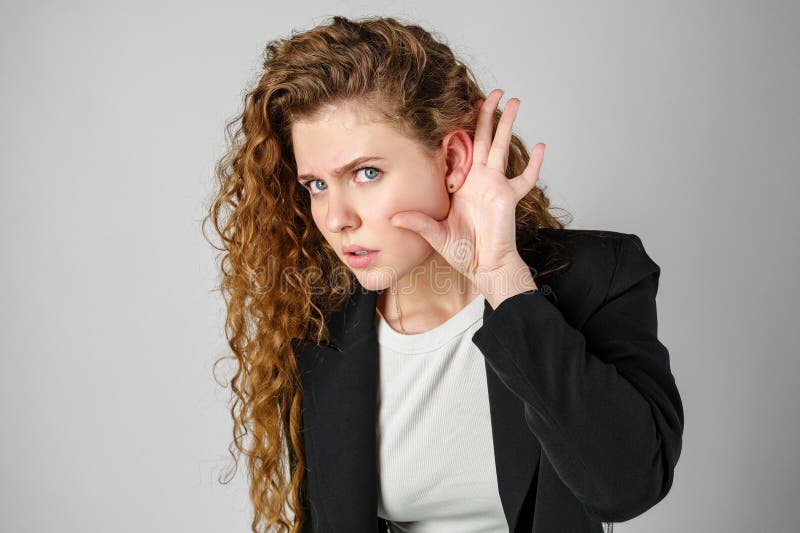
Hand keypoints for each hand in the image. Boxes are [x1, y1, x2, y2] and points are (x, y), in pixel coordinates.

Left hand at [390, 88, 545, 286]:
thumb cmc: (462, 252)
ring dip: (508, 124)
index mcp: (460, 182)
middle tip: (492, 92)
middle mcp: (479, 179)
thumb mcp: (436, 235)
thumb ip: (418, 223)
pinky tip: (540, 146)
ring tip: (515, 101)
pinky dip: (534, 164)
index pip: (459, 148)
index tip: (459, 105)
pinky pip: (524, 178)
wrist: (484, 267)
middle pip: (482, 139)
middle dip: (487, 115)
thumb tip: (393, 218)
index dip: (460, 127)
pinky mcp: (509, 197)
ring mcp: (496, 185)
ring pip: (502, 147)